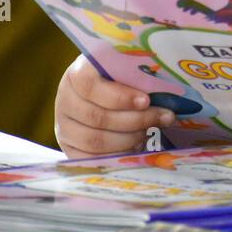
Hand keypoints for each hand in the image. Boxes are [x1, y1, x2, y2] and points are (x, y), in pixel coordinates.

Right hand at [54, 56, 174, 158]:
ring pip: (96, 141)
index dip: (120, 96)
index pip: (90, 86)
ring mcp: (64, 128)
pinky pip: (93, 159)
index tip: (146, 101)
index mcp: (75, 75)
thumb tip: (167, 94)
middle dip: (135, 120)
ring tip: (150, 132)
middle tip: (162, 118)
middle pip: (97, 117)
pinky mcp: (70, 149)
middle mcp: (65, 101)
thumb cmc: (120, 79)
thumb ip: (138, 78)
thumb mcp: (126, 71)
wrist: (102, 95)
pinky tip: (136, 146)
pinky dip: (119, 154)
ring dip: (129, 138)